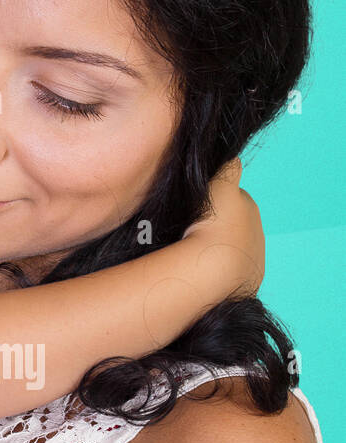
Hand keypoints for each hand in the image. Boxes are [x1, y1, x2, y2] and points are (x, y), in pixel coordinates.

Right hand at [182, 157, 264, 296]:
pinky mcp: (244, 284)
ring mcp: (251, 260)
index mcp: (249, 207)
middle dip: (212, 224)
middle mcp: (256, 233)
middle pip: (230, 223)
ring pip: (226, 248)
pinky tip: (196, 267)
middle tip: (187, 226)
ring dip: (210, 247)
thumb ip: (226, 167)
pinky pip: (224, 271)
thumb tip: (232, 158)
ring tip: (186, 249)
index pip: (230, 196)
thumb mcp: (217, 183)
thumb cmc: (213, 223)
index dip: (211, 197)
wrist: (215, 268)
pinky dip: (212, 267)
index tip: (193, 203)